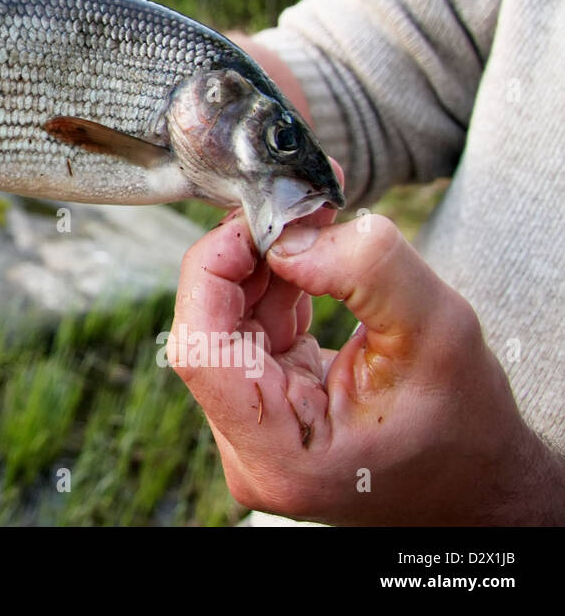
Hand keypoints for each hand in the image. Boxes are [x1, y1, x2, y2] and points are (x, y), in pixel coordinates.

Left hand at [168, 184, 564, 523]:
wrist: (483, 479)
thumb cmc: (467, 425)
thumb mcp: (438, 335)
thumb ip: (366, 272)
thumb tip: (291, 234)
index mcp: (278, 455)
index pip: (200, 348)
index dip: (213, 271)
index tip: (256, 220)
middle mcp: (250, 449)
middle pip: (209, 329)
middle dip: (244, 256)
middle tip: (288, 204)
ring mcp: (254, 427)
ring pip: (227, 322)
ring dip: (262, 263)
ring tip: (309, 218)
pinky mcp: (267, 401)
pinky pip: (251, 329)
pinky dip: (276, 283)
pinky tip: (306, 251)